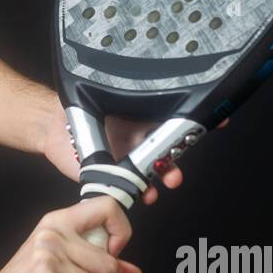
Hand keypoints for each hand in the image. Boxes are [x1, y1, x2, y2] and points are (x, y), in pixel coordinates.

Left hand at [37, 99, 228, 203]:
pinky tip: (146, 195)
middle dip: (183, 156)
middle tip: (186, 161)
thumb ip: (119, 91)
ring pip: (156, 171)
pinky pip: (133, 188)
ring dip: (166, 177)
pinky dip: (143, 193)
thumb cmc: (76, 107)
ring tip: (169, 181)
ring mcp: (129, 158)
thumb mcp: (100, 92)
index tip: (218, 119)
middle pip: (171, 150)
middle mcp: (140, 139)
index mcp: (142, 116)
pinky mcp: (114, 175)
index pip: (176, 118)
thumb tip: (141, 78)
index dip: (196, 120)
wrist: (53, 128)